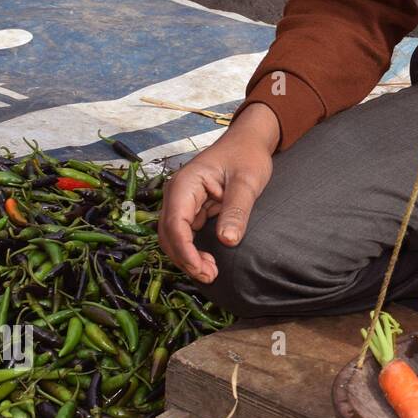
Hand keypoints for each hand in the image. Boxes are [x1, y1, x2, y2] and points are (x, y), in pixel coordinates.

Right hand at [158, 103, 279, 282]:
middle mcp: (178, 193)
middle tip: (210, 276)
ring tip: (211, 272)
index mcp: (186, 183)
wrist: (248, 141)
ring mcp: (183, 201)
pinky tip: (209, 260)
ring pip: (174, 236)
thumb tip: (227, 241)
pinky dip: (193, 249)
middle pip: (169, 233)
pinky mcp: (192, 208)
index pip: (175, 223)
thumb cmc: (247, 156)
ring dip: (187, 256)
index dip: (185, 250)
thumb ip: (237, 211)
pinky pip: (186, 233)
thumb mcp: (247, 182)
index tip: (202, 269)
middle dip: (185, 258)